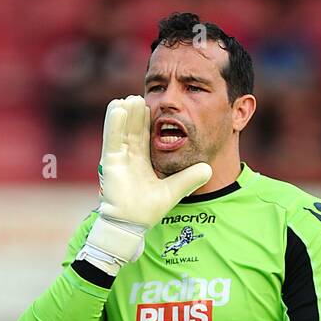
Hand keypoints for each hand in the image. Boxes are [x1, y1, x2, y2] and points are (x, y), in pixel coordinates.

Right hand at [80, 97, 211, 270]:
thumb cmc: (148, 210)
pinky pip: (111, 138)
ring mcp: (119, 158)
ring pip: (121, 130)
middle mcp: (130, 157)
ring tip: (129, 98)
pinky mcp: (110, 161)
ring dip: (125, 114)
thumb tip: (210, 170)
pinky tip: (117, 108)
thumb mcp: (174, 190)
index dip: (149, 120)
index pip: (146, 135)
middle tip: (140, 96)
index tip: (155, 105)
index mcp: (143, 160)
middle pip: (133, 129)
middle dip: (136, 113)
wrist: (132, 223)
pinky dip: (113, 123)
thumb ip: (189, 179)